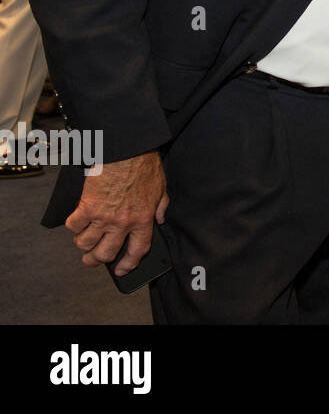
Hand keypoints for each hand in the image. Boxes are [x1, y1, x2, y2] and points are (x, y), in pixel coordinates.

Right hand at [66, 151, 167, 274]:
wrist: (126, 151)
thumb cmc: (144, 166)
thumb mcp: (161, 188)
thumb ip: (160, 207)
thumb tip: (159, 219)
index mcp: (143, 219)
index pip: (137, 251)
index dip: (128, 264)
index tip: (121, 270)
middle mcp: (123, 222)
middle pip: (105, 253)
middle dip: (96, 260)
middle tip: (92, 259)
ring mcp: (103, 216)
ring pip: (85, 244)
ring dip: (83, 244)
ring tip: (84, 239)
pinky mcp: (87, 207)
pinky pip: (73, 226)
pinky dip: (73, 226)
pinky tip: (77, 221)